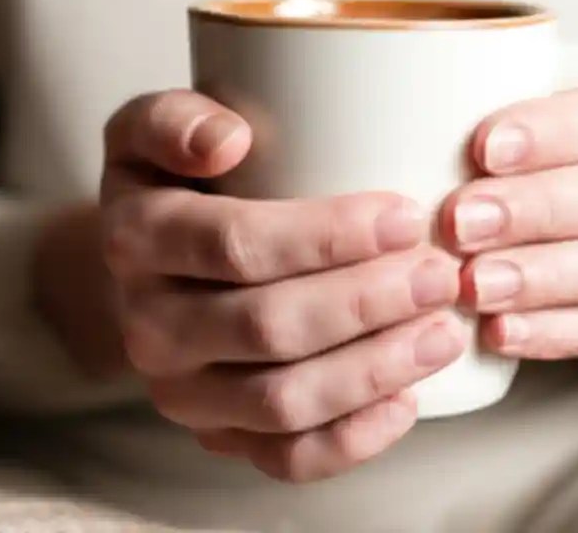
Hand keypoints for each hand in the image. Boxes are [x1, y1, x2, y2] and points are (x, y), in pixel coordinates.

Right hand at [44, 90, 466, 482]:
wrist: (154, 259)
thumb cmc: (179, 178)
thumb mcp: (153, 127)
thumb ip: (176, 118)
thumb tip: (229, 142)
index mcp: (134, 237)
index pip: (235, 244)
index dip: (327, 237)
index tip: (406, 217)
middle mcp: (147, 325)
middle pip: (266, 327)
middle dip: (367, 302)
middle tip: (441, 273)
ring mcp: (182, 391)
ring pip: (281, 401)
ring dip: (373, 369)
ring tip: (443, 331)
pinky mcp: (219, 435)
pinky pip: (285, 460)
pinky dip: (353, 440)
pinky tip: (408, 399)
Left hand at [444, 76, 577, 358]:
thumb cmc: (538, 150)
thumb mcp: (529, 107)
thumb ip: (491, 97)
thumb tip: (408, 105)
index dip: (558, 131)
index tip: (483, 148)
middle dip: (539, 209)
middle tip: (460, 222)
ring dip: (543, 277)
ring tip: (473, 285)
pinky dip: (555, 331)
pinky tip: (499, 332)